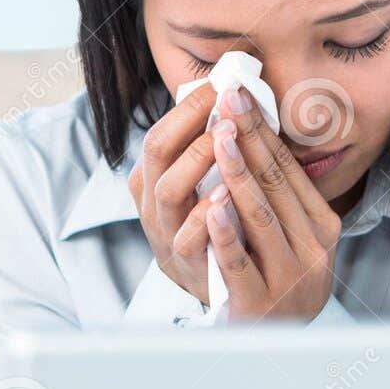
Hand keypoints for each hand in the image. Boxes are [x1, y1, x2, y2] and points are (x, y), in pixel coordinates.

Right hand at [127, 82, 221, 302]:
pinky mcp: (192, 269)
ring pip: (169, 193)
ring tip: (225, 136)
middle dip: (190, 125)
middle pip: (157, 155)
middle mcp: (156, 208)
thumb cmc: (221, 235)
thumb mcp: (205, 192)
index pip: (160, 135)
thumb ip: (211, 155)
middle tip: (225, 105)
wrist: (225, 303)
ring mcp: (170, 238)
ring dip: (196, 160)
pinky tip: (227, 195)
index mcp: (155, 185)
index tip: (218, 85)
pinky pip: (190, 240)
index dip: (187, 108)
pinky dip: (206, 216)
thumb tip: (234, 98)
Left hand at [204, 86, 342, 321]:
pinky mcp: (260, 302)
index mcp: (320, 226)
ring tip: (218, 139)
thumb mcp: (290, 235)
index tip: (239, 94)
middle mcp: (311, 249)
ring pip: (260, 217)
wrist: (281, 343)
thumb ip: (276, 194)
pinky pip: (239, 261)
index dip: (261, 130)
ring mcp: (288, 277)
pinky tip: (211, 206)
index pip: (287, 169)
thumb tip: (247, 131)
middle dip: (248, 139)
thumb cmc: (278, 278)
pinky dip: (226, 232)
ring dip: (237, 174)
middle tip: (227, 101)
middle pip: (276, 185)